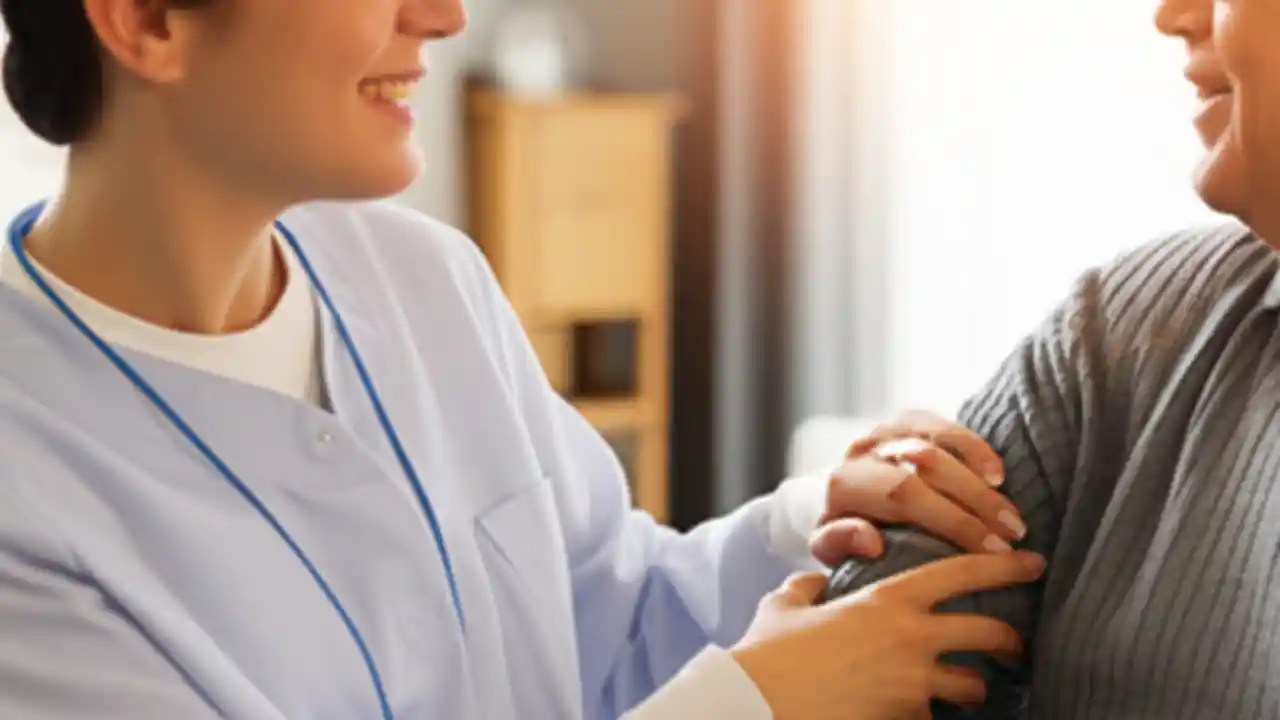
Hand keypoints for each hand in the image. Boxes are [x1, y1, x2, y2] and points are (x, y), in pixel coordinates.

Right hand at [731, 551, 1045, 719]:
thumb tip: (812, 585)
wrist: (755, 706)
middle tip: (1016, 645)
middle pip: (989, 635)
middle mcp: (910, 640)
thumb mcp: (784, 607)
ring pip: (973, 688)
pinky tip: (915, 711)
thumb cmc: (767, 654)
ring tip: (965, 692)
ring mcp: (914, 687)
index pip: (962, 574)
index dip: (1005, 567)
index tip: (1034, 563)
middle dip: (1011, 641)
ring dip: (973, 690)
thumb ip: (806, 589)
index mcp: (886, 600)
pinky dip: (930, 715)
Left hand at [810, 410, 1027, 565]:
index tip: (992, 553)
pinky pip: (944, 425)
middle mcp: (866, 450)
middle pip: (929, 464)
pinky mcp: (907, 419)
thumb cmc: (837, 531)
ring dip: (980, 473)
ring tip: (1011, 512)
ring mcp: (887, 430)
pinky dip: (973, 447)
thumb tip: (871, 541)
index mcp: (844, 483)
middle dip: (977, 501)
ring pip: (939, 439)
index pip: (906, 495)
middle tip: (1014, 536)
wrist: (825, 493)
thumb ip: (839, 544)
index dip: (954, 522)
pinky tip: (997, 474)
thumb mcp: (826, 548)